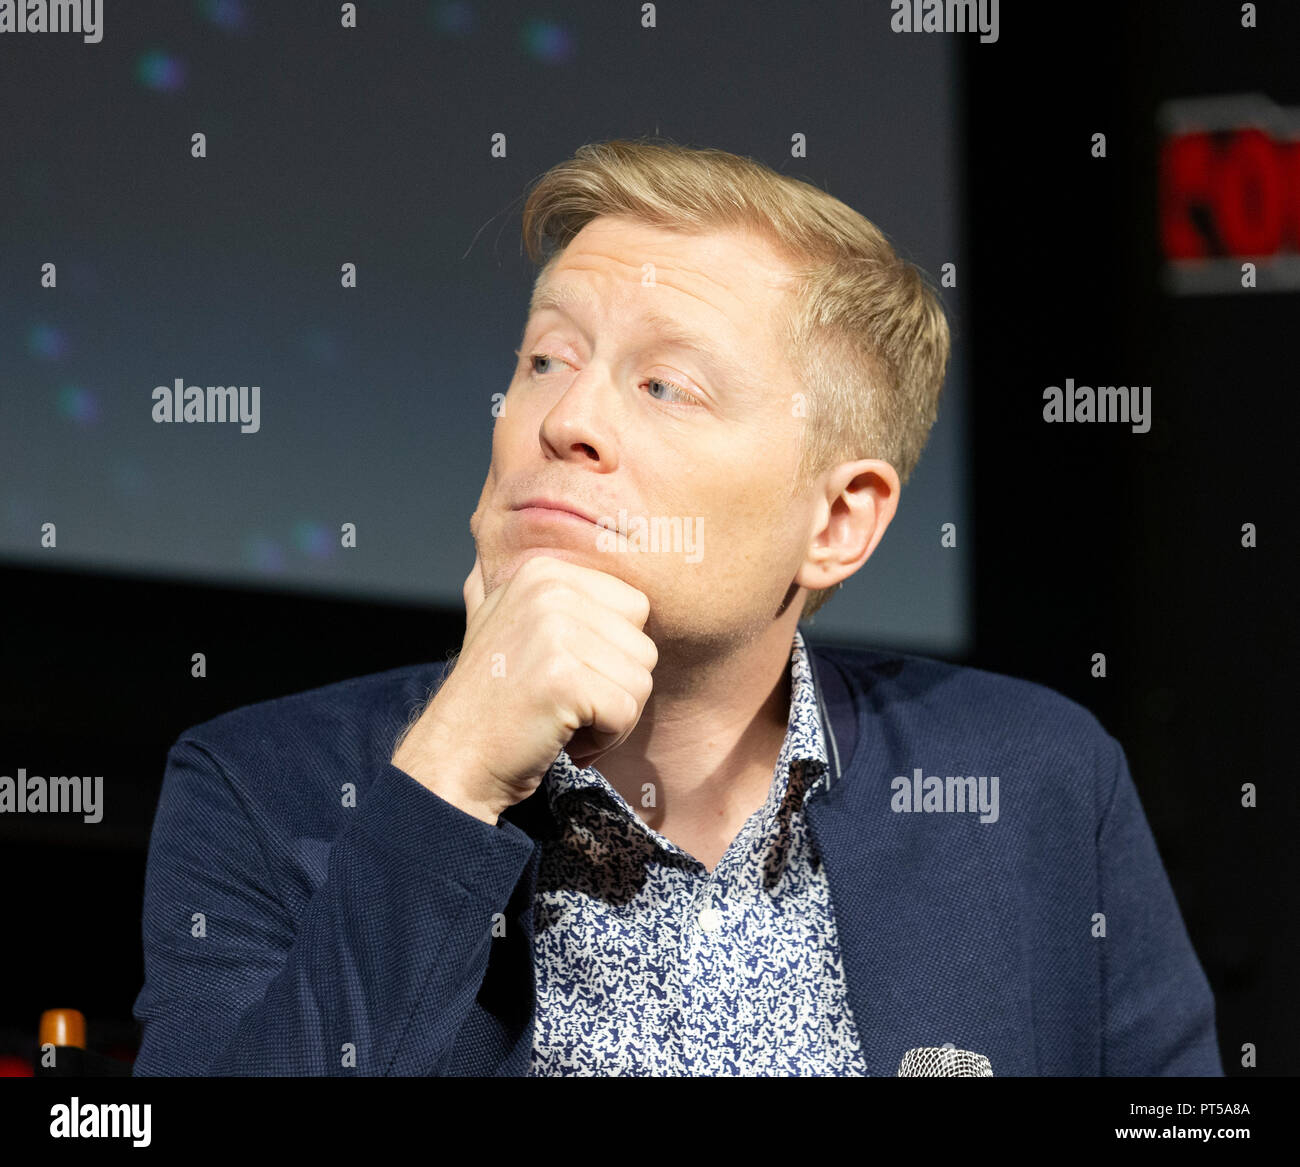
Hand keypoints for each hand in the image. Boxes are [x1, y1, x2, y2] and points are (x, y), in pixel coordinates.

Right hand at [392, 554, 656, 821]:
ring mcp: (555, 632)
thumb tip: (538, 535)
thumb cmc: (491, 699)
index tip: (566, 675)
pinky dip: (604, 739)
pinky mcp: (564, 678)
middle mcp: (549, 590)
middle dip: (615, 688)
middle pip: (643, 645)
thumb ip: (535, 588)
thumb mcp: (502, 620)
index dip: (611, 654)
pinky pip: (627, 712)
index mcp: (544, 571)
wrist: (454, 759)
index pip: (635, 608)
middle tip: (565, 704)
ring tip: (562, 719)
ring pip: (640, 681)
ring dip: (611, 717)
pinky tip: (562, 738)